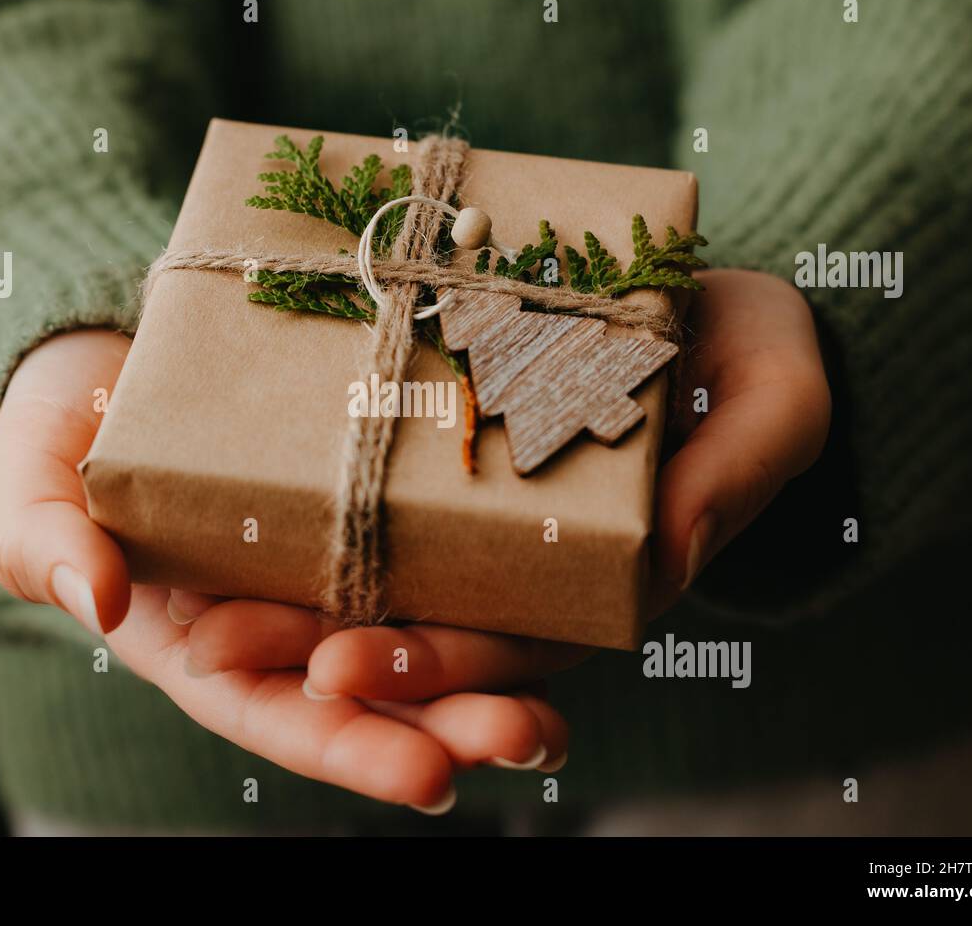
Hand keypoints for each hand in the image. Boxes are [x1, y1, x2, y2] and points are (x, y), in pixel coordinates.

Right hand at [0, 330, 568, 812]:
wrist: (119, 349)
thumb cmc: (64, 424)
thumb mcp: (30, 480)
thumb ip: (46, 545)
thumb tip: (102, 603)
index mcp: (205, 635)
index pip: (279, 709)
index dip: (349, 745)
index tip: (424, 774)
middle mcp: (285, 616)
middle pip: (372, 691)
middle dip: (449, 723)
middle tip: (526, 738)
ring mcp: (338, 563)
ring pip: (421, 637)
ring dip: (492, 676)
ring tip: (558, 709)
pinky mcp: (382, 503)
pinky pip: (445, 553)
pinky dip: (502, 585)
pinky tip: (568, 598)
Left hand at [188, 268, 828, 698]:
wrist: (715, 300)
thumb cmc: (752, 358)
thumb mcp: (776, 405)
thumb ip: (738, 479)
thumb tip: (668, 552)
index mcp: (599, 573)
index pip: (510, 641)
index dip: (429, 665)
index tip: (340, 671)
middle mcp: (525, 557)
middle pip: (419, 619)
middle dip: (320, 645)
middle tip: (222, 647)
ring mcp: (478, 508)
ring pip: (379, 570)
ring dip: (287, 598)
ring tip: (196, 612)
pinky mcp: (439, 447)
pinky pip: (364, 489)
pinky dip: (293, 508)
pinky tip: (214, 513)